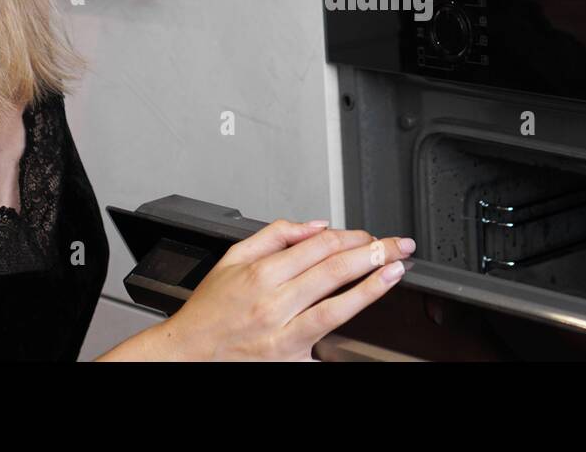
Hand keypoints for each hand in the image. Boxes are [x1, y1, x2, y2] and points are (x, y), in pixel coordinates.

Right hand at [161, 219, 414, 360]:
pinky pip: (323, 342)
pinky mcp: (288, 359)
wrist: (187, 355)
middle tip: (398, 245)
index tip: (368, 235)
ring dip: (370, 286)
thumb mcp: (232, 258)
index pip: (317, 246)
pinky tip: (369, 310)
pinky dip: (346, 326)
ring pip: (334, 306)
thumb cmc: (209, 310)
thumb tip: (314, 225)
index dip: (350, 236)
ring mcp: (282, 335)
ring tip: (395, 270)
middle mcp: (272, 303)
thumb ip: (274, 235)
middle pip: (332, 270)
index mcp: (260, 273)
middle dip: (372, 253)